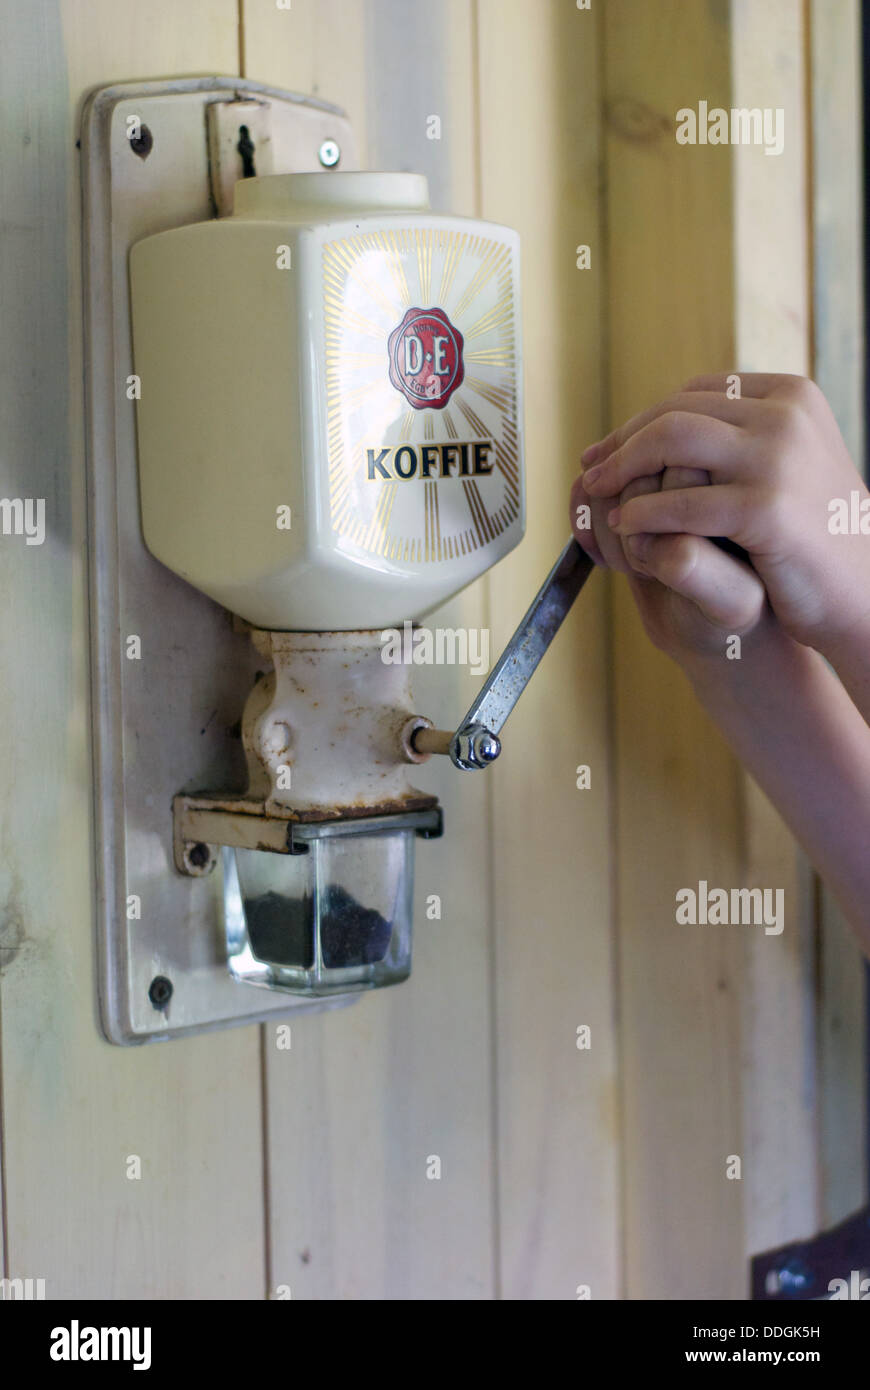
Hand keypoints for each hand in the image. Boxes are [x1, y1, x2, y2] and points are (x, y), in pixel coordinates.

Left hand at [575, 374, 869, 652]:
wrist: (862, 591)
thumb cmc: (813, 538)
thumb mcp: (784, 467)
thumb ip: (737, 440)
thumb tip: (660, 426)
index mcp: (791, 395)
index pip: (694, 394)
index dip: (642, 420)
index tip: (609, 448)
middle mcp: (787, 415)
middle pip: (676, 412)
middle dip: (623, 442)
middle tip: (591, 468)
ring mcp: (779, 459)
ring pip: (672, 442)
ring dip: (624, 468)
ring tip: (598, 492)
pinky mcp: (766, 509)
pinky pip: (683, 503)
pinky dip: (644, 513)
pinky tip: (626, 527)